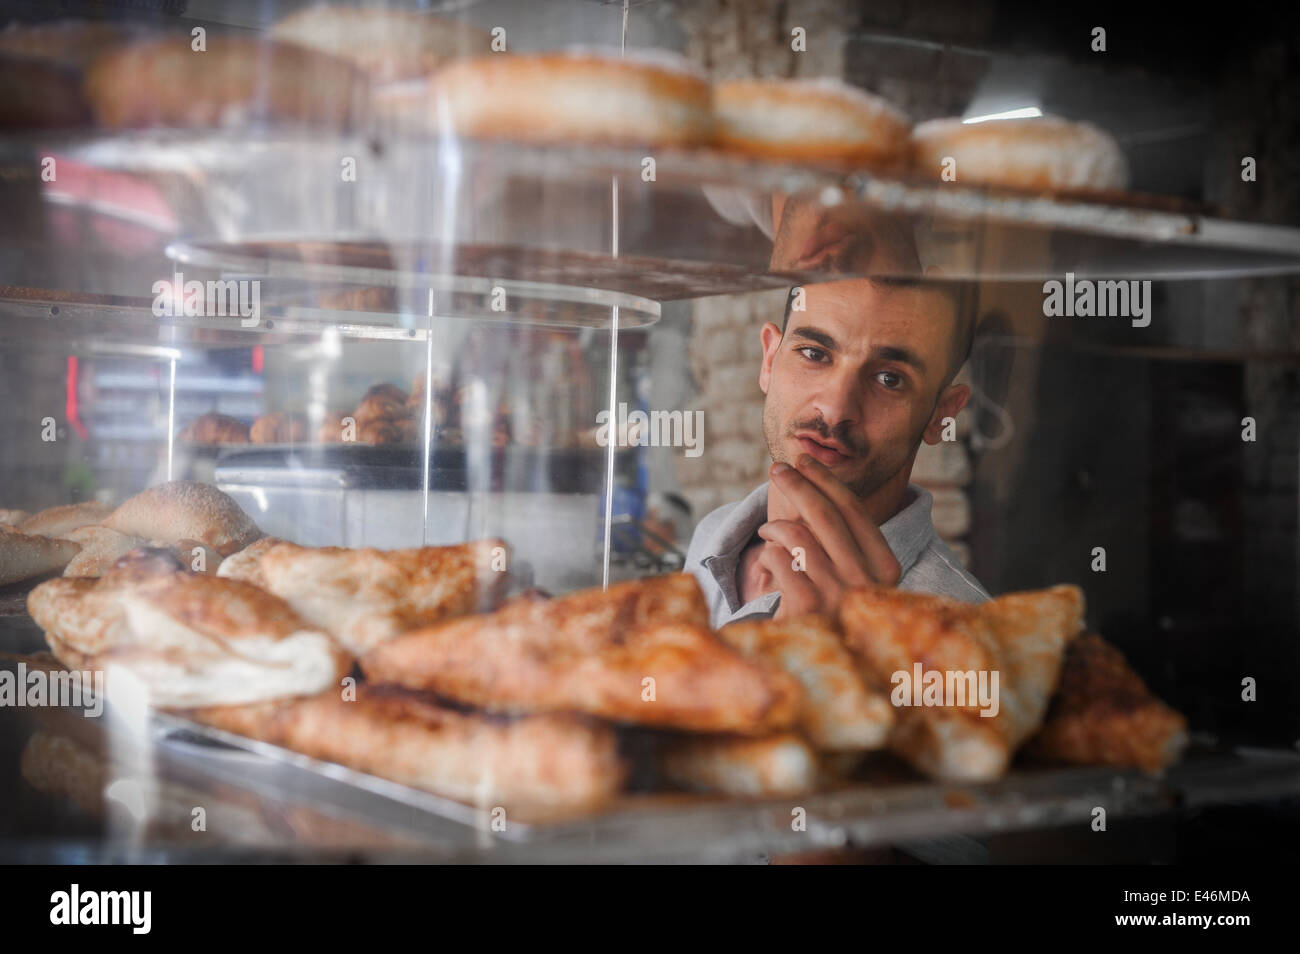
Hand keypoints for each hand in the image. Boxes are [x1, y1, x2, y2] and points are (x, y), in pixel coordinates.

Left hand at [759, 455, 900, 617]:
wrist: (820, 679)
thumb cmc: (834, 618)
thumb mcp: (851, 581)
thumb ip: (841, 543)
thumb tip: (812, 484)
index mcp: (886, 571)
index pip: (855, 512)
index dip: (827, 481)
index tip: (805, 460)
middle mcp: (868, 584)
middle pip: (826, 516)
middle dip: (799, 484)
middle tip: (778, 469)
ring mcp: (838, 599)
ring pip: (799, 536)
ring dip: (776, 525)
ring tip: (768, 529)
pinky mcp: (808, 612)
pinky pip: (780, 561)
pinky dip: (769, 552)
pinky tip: (766, 555)